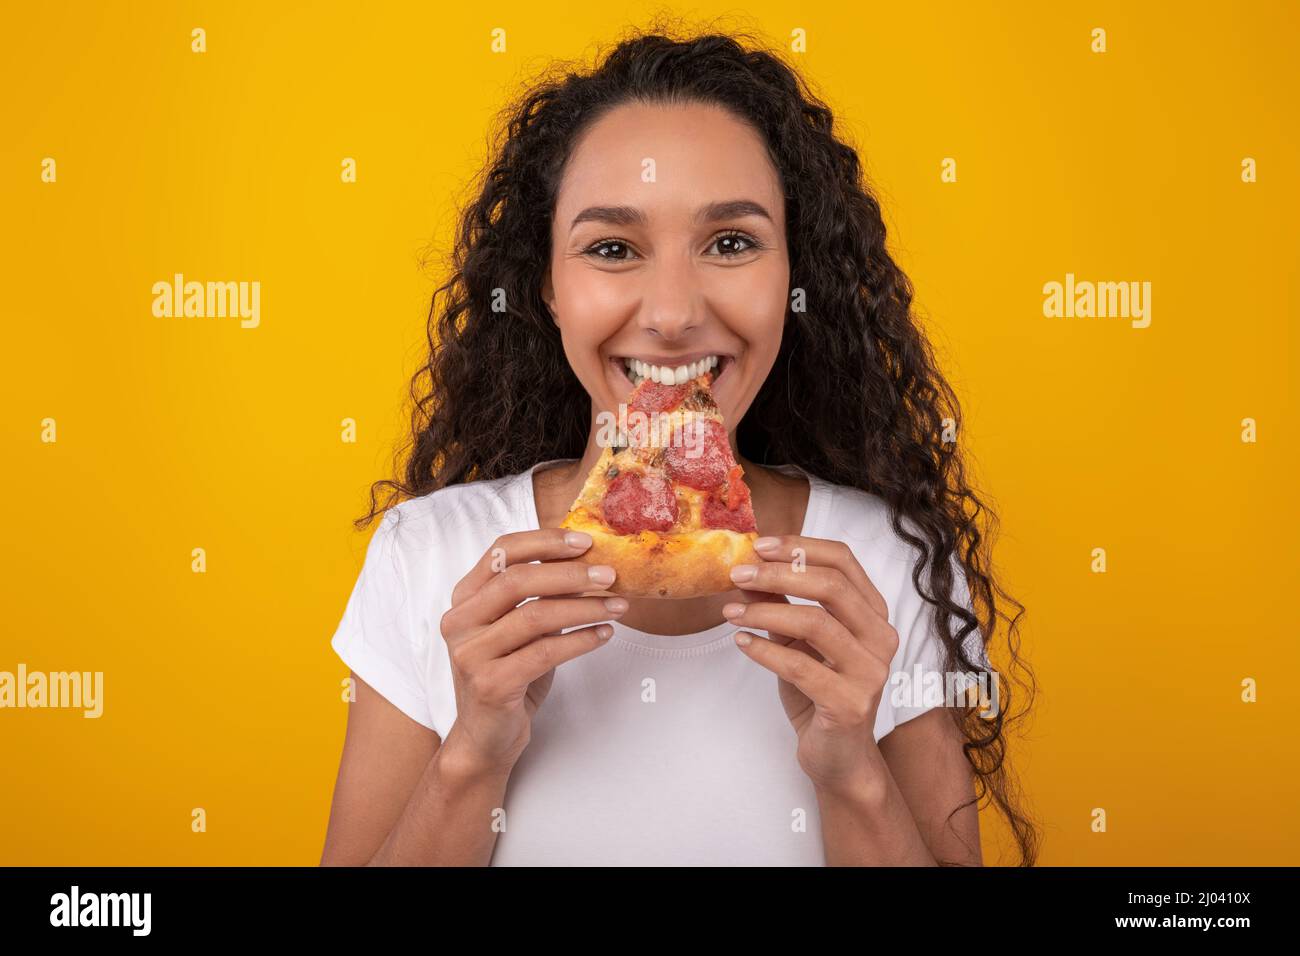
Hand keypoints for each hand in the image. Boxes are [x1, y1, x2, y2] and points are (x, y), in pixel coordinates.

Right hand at [438, 528, 624, 778]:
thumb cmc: (509, 674)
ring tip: (618, 607)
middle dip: (570, 574)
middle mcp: (459, 622)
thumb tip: (588, 561)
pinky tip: (603, 635)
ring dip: (584, 608)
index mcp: (464, 598)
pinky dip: (581, 640)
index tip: (584, 542)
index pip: (501, 552)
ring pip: (535, 616)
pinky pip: (544, 653)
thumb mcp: (519, 628)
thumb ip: (539, 595)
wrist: (486, 737)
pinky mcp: (490, 684)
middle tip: (610, 575)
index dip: (544, 541)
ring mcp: (470, 654)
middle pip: (517, 580)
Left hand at [724, 535, 898, 794]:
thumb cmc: (819, 690)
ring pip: (815, 623)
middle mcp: (881, 638)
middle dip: (778, 574)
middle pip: (831, 586)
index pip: (844, 560)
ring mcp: (870, 672)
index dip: (801, 546)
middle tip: (737, 574)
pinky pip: (800, 667)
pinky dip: (764, 650)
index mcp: (873, 613)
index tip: (759, 545)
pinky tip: (742, 642)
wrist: (838, 756)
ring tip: (731, 612)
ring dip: (765, 612)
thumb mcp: (797, 640)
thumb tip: (747, 570)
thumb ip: (780, 604)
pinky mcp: (850, 704)